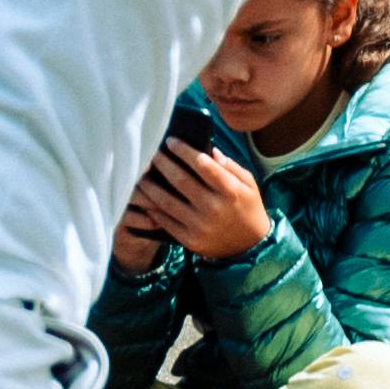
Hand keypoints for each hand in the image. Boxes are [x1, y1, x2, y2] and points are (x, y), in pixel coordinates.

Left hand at [127, 137, 271, 259]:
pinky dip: (152, 208)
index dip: (184, 150)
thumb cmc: (248, 209)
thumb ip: (231, 167)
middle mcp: (213, 207)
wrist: (249, 247)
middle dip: (162, 163)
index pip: (203, 164)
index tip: (170, 140)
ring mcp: (200, 225)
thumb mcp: (249, 184)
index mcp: (230, 190)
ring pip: (167, 201)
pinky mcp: (189, 239)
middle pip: (180, 180)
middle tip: (150, 152)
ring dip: (150, 186)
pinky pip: (165, 221)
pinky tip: (145, 197)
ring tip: (140, 173)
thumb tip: (211, 151)